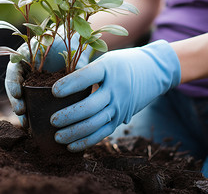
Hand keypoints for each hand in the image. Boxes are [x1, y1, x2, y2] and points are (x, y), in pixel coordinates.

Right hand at [5, 33, 91, 126]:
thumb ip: (70, 57)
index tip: (18, 94)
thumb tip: (80, 73)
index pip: (13, 68)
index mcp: (25, 55)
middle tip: (21, 111)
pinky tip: (32, 125)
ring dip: (21, 110)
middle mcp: (24, 68)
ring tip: (26, 123)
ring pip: (19, 95)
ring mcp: (29, 79)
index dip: (13, 82)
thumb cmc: (66, 41)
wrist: (69, 44)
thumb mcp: (66, 45)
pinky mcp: (35, 90)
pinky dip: (30, 113)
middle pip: (14, 85)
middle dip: (15, 100)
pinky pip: (30, 102)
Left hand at [50, 40, 180, 151]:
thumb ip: (87, 72)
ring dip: (75, 132)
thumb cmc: (122, 64)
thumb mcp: (106, 60)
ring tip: (57, 136)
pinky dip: (86, 141)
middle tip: (52, 120)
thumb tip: (59, 89)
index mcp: (108, 69)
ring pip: (95, 123)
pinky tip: (70, 146)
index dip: (70, 84)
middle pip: (90, 106)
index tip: (53, 91)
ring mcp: (119, 106)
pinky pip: (102, 133)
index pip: (87, 77)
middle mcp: (115, 89)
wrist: (155, 71)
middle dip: (69, 115)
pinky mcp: (121, 118)